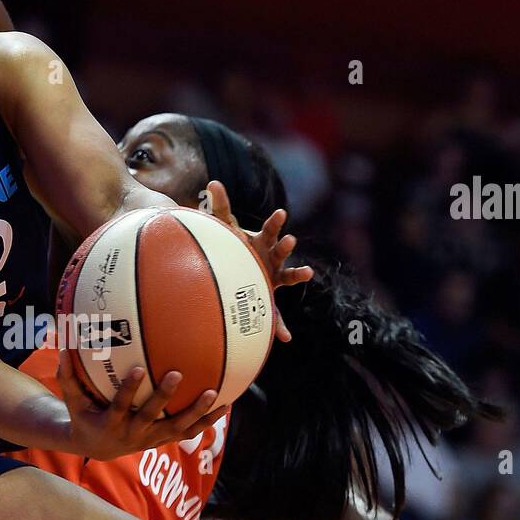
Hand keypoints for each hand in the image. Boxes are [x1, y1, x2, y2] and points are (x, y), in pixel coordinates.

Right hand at [57, 351, 225, 460]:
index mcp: (111, 423)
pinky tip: (226, 405)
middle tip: (176, 374)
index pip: (120, 405)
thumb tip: (63, 344)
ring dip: (196, 412)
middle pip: (152, 415)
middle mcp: (134, 434)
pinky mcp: (165, 440)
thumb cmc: (85, 416)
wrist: (98, 448)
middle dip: (164, 397)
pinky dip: (207, 420)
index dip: (129, 389)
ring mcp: (152, 439)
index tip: (137, 369)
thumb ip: (68, 376)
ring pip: (178, 428)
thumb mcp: (73, 400)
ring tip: (214, 394)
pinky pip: (190, 432)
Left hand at [205, 180, 312, 342]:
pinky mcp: (268, 296)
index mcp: (263, 240)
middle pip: (281, 250)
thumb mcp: (225, 226)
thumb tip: (212, 181)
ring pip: (288, 276)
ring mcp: (274, 277)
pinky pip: (276, 313)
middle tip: (289, 240)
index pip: (270, 229)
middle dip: (285, 246)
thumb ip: (220, 205)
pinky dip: (279, 325)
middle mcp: (273, 257)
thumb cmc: (233, 243)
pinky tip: (284, 337)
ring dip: (298, 274)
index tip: (280, 214)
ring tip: (308, 272)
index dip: (275, 222)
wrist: (237, 263)